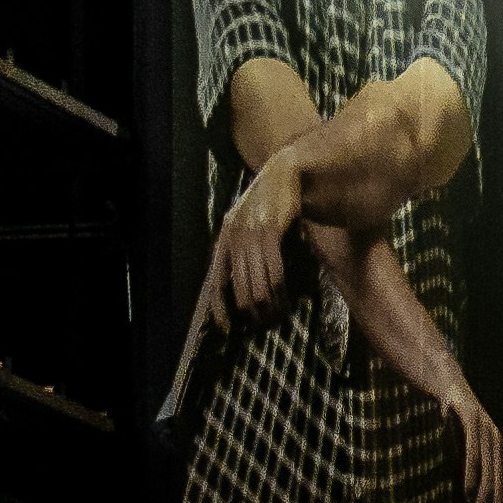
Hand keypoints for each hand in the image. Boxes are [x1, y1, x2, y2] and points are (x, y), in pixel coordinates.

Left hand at [207, 151, 301, 324]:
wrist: (286, 175)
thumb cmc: (272, 205)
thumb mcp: (252, 227)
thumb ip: (248, 250)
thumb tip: (250, 282)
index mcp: (225, 239)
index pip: (216, 279)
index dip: (218, 305)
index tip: (226, 327)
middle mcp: (233, 236)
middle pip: (238, 285)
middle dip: (250, 310)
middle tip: (264, 325)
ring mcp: (250, 232)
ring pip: (256, 279)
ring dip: (267, 303)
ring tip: (276, 317)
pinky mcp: (269, 228)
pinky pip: (272, 265)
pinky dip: (278, 285)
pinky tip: (284, 297)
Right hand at [434, 363, 502, 502]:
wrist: (448, 384)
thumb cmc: (455, 423)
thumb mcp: (465, 452)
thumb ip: (471, 475)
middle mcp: (502, 450)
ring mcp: (491, 436)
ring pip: (492, 477)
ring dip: (484, 502)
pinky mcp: (475, 422)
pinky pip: (476, 453)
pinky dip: (472, 474)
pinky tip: (467, 490)